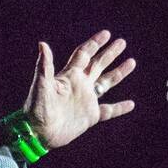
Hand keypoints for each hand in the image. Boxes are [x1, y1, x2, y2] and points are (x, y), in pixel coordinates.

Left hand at [21, 30, 135, 149]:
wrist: (38, 134)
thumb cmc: (36, 109)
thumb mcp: (41, 85)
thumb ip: (44, 66)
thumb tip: (42, 44)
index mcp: (69, 76)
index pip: (84, 55)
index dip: (94, 43)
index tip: (106, 34)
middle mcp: (79, 85)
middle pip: (97, 65)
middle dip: (109, 53)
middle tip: (122, 42)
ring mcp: (86, 100)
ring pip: (106, 83)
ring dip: (118, 73)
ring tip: (131, 62)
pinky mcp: (90, 117)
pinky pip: (109, 111)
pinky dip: (119, 108)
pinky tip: (131, 104)